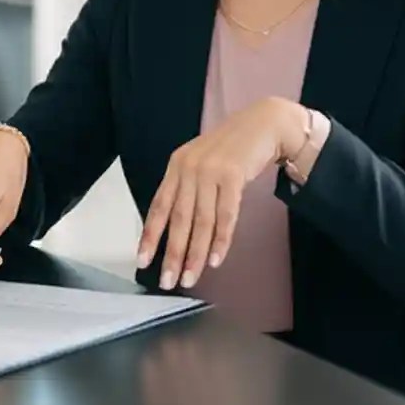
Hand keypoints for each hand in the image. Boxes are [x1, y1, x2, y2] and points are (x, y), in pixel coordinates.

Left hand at [136, 97, 307, 290]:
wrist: (262, 124)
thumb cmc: (231, 149)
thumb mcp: (201, 164)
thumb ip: (187, 190)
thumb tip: (177, 231)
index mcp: (176, 167)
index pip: (158, 207)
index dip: (150, 235)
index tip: (143, 260)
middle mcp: (189, 169)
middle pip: (178, 219)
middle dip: (172, 253)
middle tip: (168, 280)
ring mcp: (211, 172)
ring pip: (201, 222)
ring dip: (195, 254)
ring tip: (191, 277)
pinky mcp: (233, 176)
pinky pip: (226, 215)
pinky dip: (221, 240)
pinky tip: (215, 259)